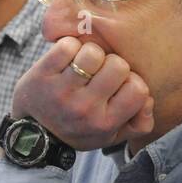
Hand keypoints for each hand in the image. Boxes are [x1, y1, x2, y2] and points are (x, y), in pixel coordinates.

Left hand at [10, 37, 153, 150]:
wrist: (32, 135)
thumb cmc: (77, 129)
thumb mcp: (109, 136)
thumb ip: (138, 123)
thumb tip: (149, 101)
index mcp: (105, 123)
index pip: (138, 89)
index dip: (131, 80)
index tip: (117, 85)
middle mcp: (85, 109)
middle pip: (118, 65)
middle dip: (111, 64)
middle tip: (98, 73)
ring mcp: (62, 92)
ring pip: (93, 53)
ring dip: (89, 53)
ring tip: (81, 65)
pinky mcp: (42, 75)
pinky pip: (66, 46)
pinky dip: (68, 46)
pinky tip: (65, 59)